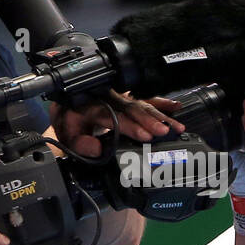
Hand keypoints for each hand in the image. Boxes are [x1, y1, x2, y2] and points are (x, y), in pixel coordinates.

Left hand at [50, 92, 184, 157]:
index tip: (146, 135)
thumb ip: (81, 144)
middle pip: (131, 107)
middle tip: (166, 131)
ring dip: (160, 114)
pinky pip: (145, 98)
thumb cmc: (70, 124)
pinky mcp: (126, 97)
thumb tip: (97, 148)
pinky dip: (161, 102)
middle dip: (150, 119)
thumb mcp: (68, 137)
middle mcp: (107, 97)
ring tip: (176, 126)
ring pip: (141, 103)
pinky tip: (175, 107)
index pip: (113, 115)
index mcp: (91, 105)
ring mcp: (118, 96)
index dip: (131, 126)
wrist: (68, 108)